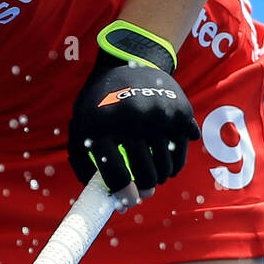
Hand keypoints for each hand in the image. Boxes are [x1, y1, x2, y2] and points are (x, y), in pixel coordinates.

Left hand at [68, 50, 199, 209]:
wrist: (130, 61)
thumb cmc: (99, 101)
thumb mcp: (80, 124)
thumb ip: (83, 161)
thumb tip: (99, 197)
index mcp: (101, 126)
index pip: (114, 171)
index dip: (124, 193)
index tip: (131, 202)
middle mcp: (131, 120)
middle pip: (145, 173)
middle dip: (146, 188)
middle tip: (145, 190)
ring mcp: (158, 115)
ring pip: (166, 165)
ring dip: (162, 175)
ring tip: (156, 174)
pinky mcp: (179, 111)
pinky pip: (183, 150)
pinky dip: (176, 160)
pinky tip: (167, 157)